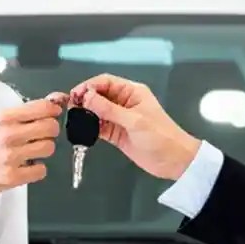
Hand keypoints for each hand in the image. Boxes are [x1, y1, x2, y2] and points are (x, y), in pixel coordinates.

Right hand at [0, 97, 61, 195]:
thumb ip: (21, 113)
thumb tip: (53, 102)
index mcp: (4, 117)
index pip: (43, 108)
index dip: (53, 111)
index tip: (53, 114)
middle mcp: (8, 135)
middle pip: (51, 128)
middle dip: (50, 131)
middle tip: (41, 135)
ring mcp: (11, 157)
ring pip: (49, 148)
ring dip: (43, 150)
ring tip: (30, 151)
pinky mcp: (12, 176)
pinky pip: (41, 170)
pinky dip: (36, 169)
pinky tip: (25, 166)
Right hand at [69, 74, 199, 179]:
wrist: (174, 161)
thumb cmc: (161, 137)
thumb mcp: (135, 121)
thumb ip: (109, 109)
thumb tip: (87, 97)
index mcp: (132, 92)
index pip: (106, 82)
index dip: (89, 86)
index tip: (76, 94)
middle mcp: (124, 103)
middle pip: (99, 95)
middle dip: (84, 99)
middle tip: (71, 107)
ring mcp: (120, 119)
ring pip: (97, 111)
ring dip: (85, 113)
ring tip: (73, 118)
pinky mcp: (117, 133)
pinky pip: (99, 127)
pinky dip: (90, 127)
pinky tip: (82, 129)